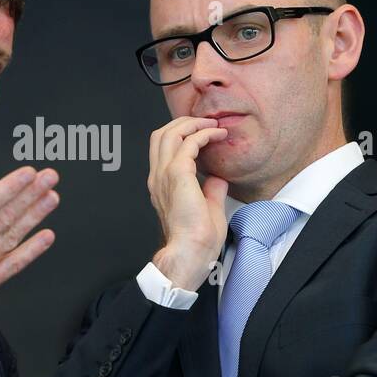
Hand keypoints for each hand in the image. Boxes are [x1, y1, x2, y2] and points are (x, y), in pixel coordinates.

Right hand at [0, 153, 58, 354]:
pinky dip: (31, 252)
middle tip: (49, 178)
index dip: (10, 187)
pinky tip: (46, 237)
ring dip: (34, 217)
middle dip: (30, 194)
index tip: (28, 173)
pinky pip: (11, 267)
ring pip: (11, 238)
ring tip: (51, 198)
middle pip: (4, 218)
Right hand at [147, 117, 229, 289]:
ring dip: (193, 123)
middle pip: (162, 134)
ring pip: (170, 133)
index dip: (181, 135)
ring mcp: (164, 175)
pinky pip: (189, 143)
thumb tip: (218, 179)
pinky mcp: (178, 175)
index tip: (202, 133)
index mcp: (161, 185)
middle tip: (205, 122)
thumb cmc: (196, 241)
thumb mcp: (206, 209)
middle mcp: (158, 177)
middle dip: (184, 122)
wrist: (189, 254)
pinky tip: (217, 134)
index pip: (163, 149)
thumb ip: (210, 191)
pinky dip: (203, 134)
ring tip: (211, 124)